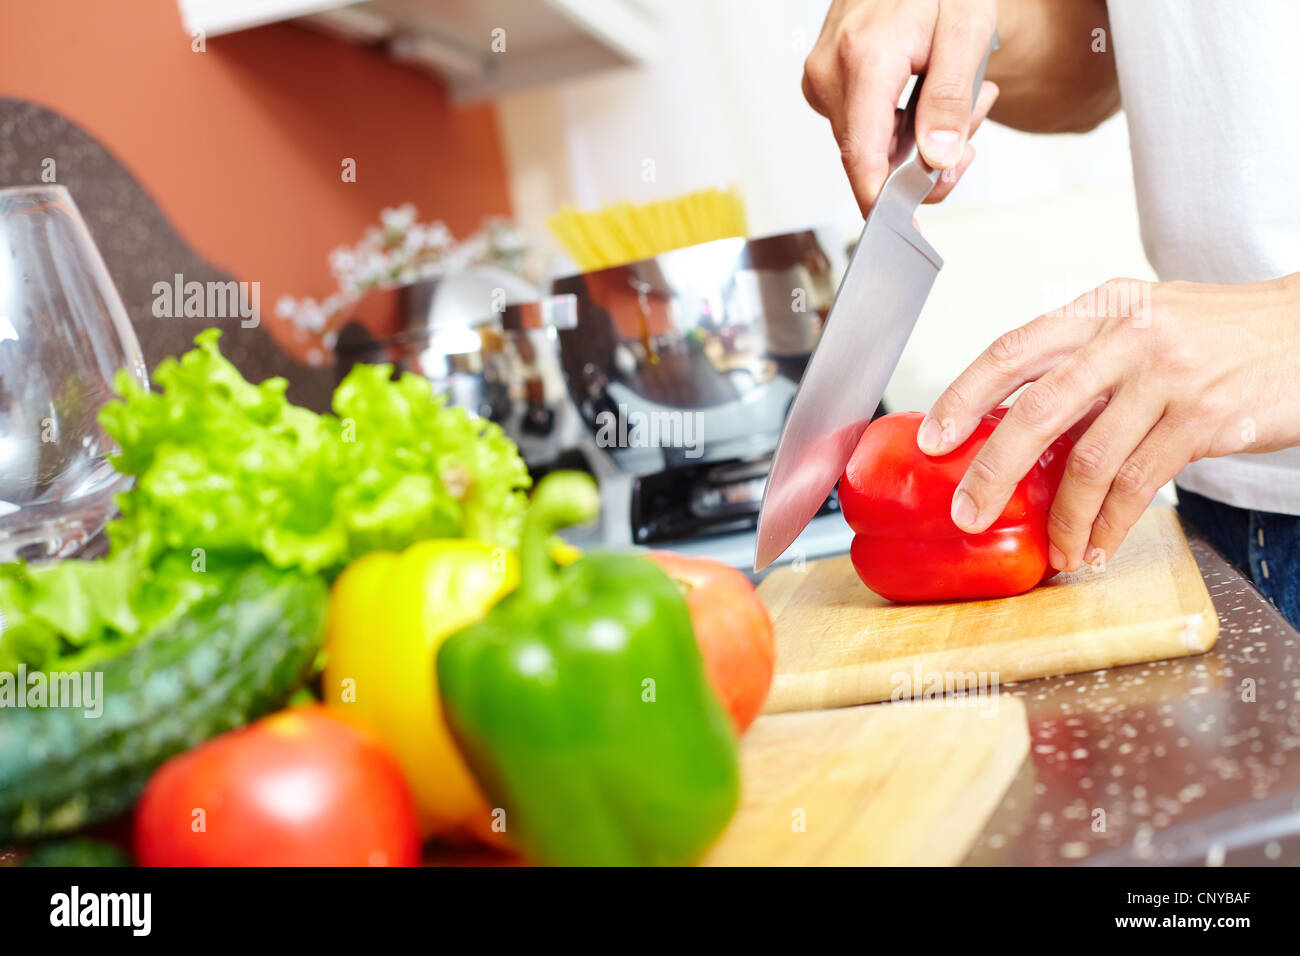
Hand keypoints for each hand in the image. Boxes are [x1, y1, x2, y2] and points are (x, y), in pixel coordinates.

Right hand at [802, 0, 999, 213]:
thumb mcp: (966, 29)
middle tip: (973, 121)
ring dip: (919, 138)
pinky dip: (901, 123)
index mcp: (862, 58)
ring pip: (870, 147)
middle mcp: (829, 73)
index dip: (884, 201)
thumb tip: (937, 157)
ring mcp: (822, 81)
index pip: (862, 155)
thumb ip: (951, 98)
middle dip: (927, 157)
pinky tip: (927, 92)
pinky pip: (863, 128)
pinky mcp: (825, 84)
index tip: (907, 229)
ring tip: (961, 94)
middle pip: (871, 158)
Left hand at [916, 274, 1299, 570]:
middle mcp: (1127, 336)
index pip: (1012, 350)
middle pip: (1037, 410)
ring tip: (1052, 548)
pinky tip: (1095, 543)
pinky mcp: (1203, 419)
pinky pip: (1139, 484)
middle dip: (993, 471)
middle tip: (968, 513)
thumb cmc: (1216, 335)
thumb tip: (1014, 428)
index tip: (932, 438)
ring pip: (1090, 460)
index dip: (964, 396)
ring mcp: (1167, 377)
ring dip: (1062, 516)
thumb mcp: (1142, 324)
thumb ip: (1084, 364)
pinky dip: (1110, 524)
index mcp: (1098, 309)